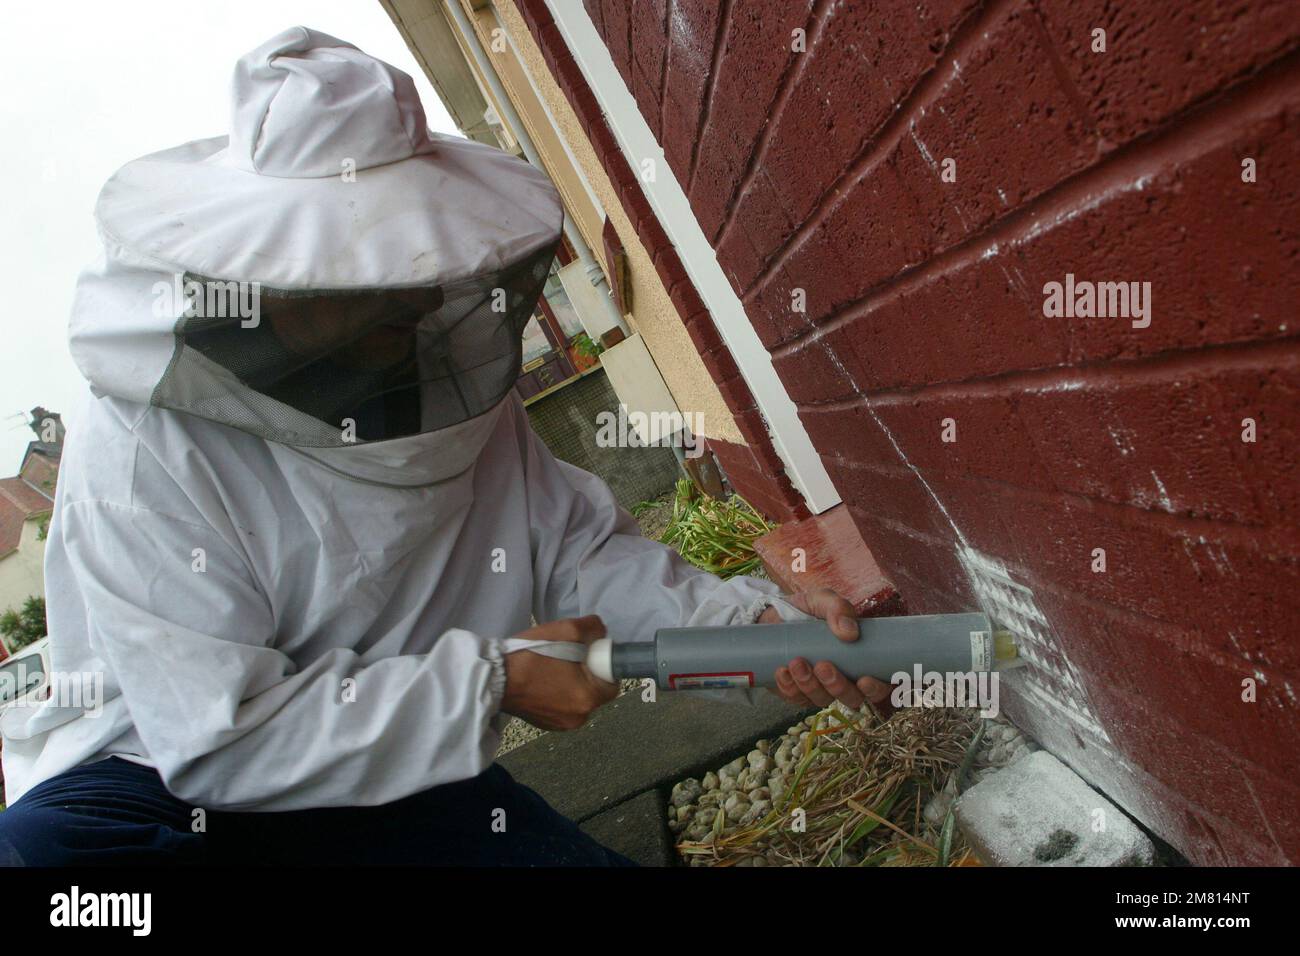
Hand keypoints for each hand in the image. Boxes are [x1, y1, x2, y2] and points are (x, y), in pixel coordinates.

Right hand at [501, 615, 617, 730]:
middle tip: (569, 656)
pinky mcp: (546, 724)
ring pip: (578, 699)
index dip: (603, 665)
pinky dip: (558, 694)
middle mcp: (579, 717)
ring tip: (552, 667)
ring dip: (572, 684)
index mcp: (588, 698)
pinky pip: (562, 706)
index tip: (589, 653)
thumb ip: (593, 628)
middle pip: (595, 692)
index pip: (612, 683)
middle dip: (587, 674)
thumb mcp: (567, 629)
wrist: (493, 677)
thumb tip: (600, 634)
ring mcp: (561, 724)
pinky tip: (542, 680)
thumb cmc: (531, 655)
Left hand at [759, 588, 894, 716]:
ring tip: (797, 662)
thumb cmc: (806, 609)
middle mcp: (844, 678)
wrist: (771, 614)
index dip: (877, 688)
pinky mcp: (796, 692)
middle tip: (822, 666)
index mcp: (861, 659)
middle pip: (852, 698)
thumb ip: (838, 608)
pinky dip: (789, 687)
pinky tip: (782, 671)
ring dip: (810, 685)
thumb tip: (850, 633)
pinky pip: (796, 698)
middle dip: (838, 687)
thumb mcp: (823, 600)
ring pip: (822, 700)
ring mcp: (820, 688)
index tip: (864, 680)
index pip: (880, 684)